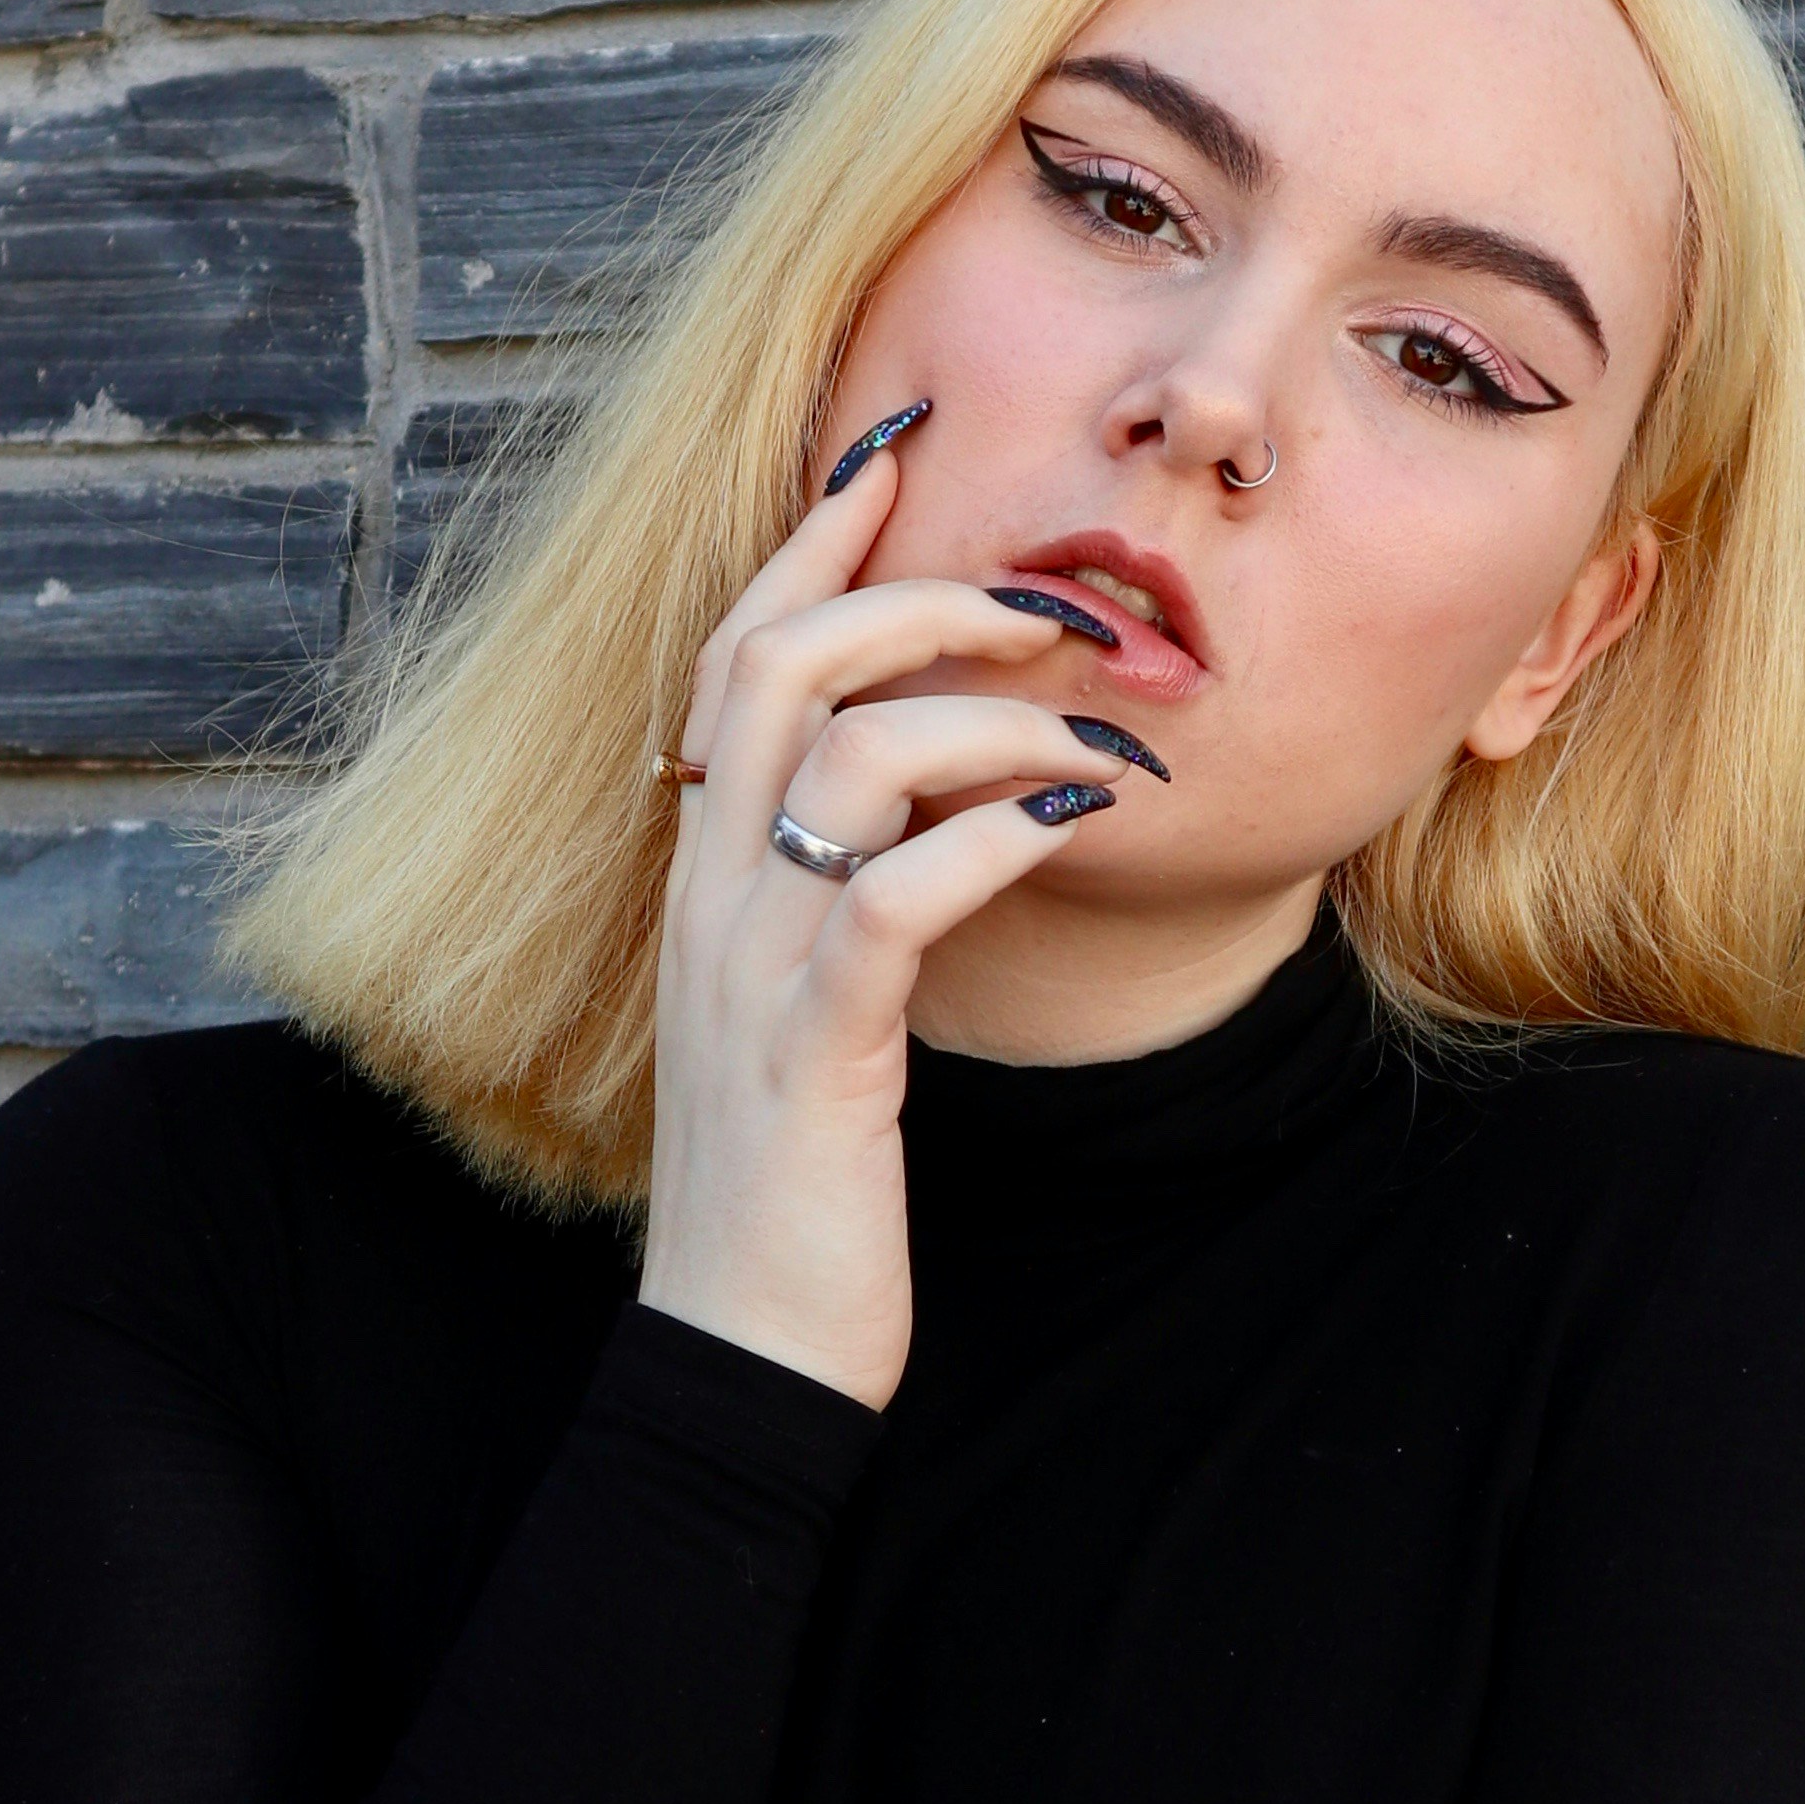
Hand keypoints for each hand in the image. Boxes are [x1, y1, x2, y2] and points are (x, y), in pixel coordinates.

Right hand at [638, 453, 1109, 1407]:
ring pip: (843, 754)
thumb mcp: (808, 1009)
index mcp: (704, 875)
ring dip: (990, 712)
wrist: (742, 1354)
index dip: (815, 539)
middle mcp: (708, 898)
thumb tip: (941, 803)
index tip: (902, 449)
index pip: (733, 654)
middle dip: (920, 591)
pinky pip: (897, 896)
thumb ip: (842, 896)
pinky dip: (995, 831)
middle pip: (777, 660)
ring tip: (1100, 735)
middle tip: (1055, 598)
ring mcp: (751, 970)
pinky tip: (1076, 819)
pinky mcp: (814, 1052)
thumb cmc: (797, 1184)